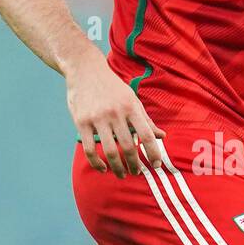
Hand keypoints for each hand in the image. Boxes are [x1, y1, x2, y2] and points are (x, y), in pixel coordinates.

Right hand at [65, 55, 164, 176]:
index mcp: (131, 107)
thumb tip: (162, 136)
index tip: (156, 165)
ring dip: (117, 168)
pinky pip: (90, 149)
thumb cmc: (112, 87)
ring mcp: (97, 118)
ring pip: (110, 151)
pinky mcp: (81, 122)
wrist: (85, 69)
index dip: (153, 153)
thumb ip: (146, 120)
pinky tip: (102, 168)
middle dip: (134, 165)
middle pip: (128, 147)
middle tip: (136, 173)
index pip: (146, 135)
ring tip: (121, 174)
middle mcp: (115, 113)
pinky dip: (97, 163)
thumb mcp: (132, 99)